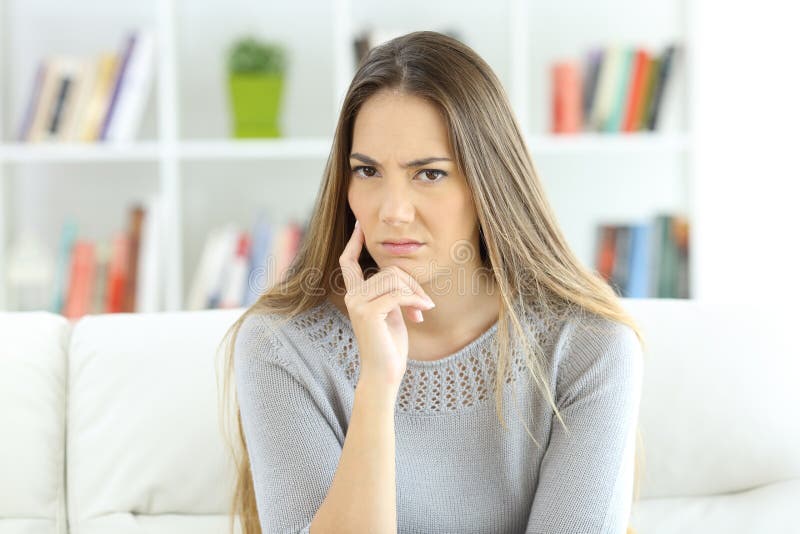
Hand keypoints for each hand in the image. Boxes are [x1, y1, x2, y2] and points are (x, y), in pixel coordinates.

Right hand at [338, 220, 435, 391]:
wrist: (384, 374)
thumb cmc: (390, 346)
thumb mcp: (392, 313)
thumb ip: (391, 293)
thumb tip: (401, 275)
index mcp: (355, 294)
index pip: (347, 262)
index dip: (353, 242)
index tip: (359, 225)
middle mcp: (352, 296)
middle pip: (388, 270)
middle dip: (412, 284)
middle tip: (424, 305)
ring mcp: (357, 303)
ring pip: (394, 280)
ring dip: (416, 293)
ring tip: (423, 311)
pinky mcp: (368, 312)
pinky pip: (397, 294)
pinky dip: (415, 301)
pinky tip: (423, 313)